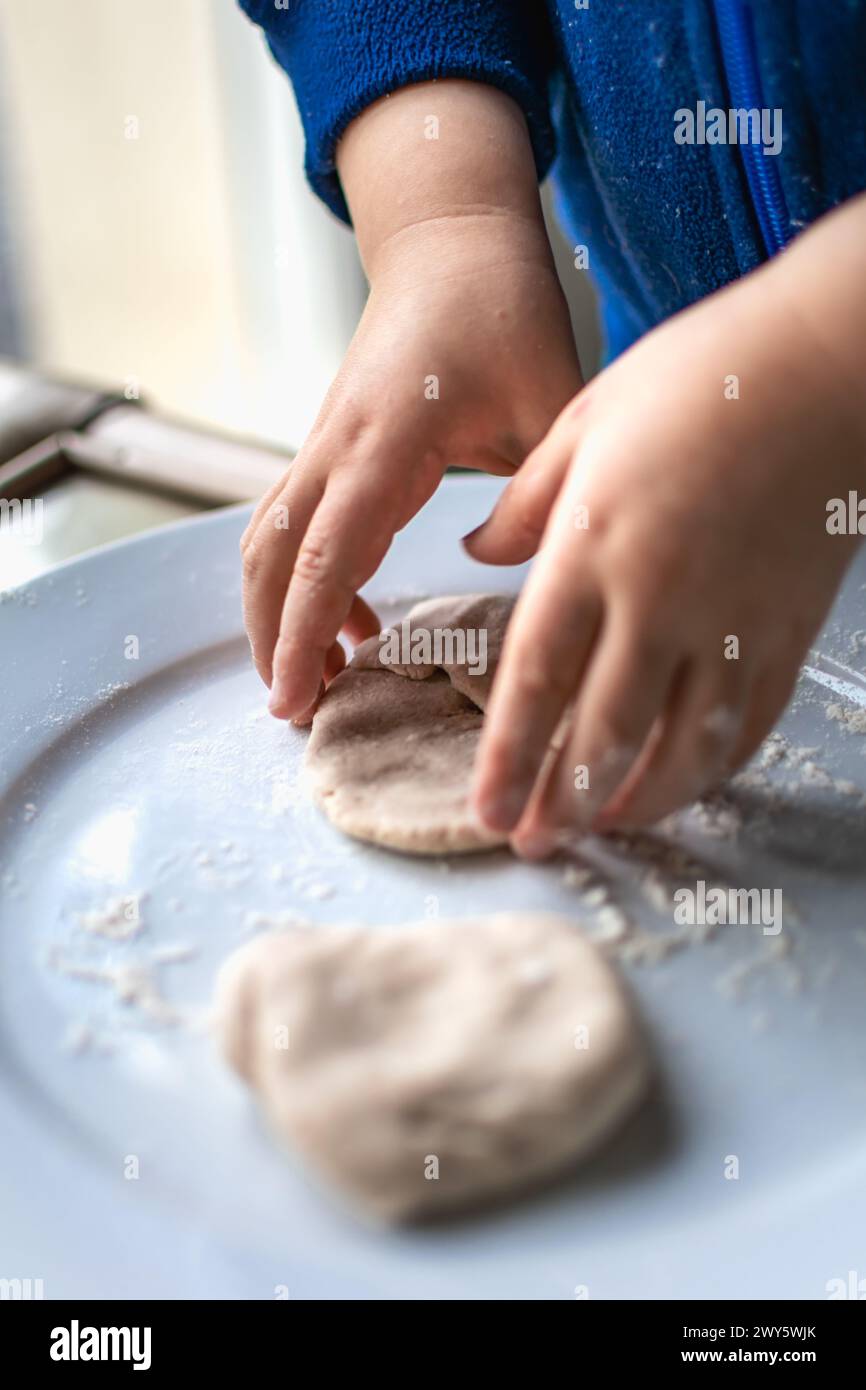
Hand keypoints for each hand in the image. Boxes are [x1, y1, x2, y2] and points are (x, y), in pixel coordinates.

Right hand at [241, 81, 581, 722]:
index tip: (297, 698)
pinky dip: (305, 579)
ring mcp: (326, 441)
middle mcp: (337, 444)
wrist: (452, 239)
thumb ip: (540, 494)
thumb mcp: (552, 400)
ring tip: (323, 679)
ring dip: (277, 611)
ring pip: (267, 538)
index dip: (302, 634)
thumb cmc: (506, 310)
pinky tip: (356, 620)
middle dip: (268, 637)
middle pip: (267, 554)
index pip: (324, 555)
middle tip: (297, 709)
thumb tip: (499, 569)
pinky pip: (296, 521)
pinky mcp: (333, 443)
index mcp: (386, 441)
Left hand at [466, 202, 865, 852]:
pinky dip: (716, 765)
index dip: (510, 759)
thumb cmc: (703, 375)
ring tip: (602, 829)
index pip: (538, 679)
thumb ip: (526, 502)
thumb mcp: (587, 420)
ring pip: (683, 743)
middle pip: (605, 731)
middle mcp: (660, 599)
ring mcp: (733, 619)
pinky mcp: (789, 626)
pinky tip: (687, 784)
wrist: (829, 363)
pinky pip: (750, 720)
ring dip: (639, 800)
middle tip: (533, 843)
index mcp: (595, 547)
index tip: (487, 811)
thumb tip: (477, 550)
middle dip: (563, 800)